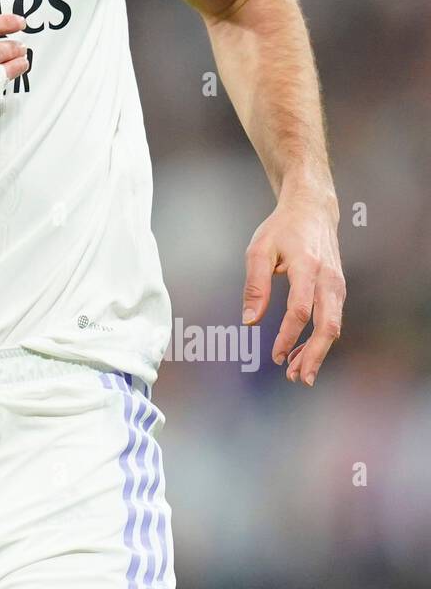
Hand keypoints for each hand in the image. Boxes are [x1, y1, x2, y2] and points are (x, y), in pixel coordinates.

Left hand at [241, 191, 345, 385]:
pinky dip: (319, 339)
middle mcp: (327, 278)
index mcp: (306, 266)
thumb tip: (250, 320)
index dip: (288, 336)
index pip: (300, 309)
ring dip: (317, 352)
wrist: (312, 211)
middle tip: (298, 377)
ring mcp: (337, 284)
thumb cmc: (282, 230)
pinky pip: (332, 319)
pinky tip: (304, 353)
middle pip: (327, 324)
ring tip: (299, 373)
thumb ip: (255, 285)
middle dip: (314, 354)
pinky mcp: (338, 289)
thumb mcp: (259, 250)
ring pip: (333, 325)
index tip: (275, 356)